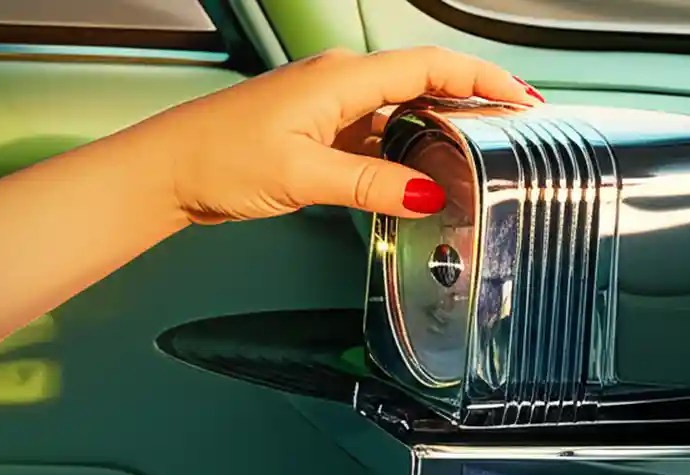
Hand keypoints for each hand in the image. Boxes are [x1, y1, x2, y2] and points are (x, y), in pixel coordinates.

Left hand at [147, 46, 543, 223]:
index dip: (482, 80)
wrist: (168, 170)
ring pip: (403, 110)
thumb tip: (429, 193)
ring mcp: (330, 107)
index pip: (430, 67)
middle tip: (516, 127)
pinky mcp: (319, 131)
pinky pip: (379, 133)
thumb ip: (372, 183)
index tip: (522, 98)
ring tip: (481, 153)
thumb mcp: (304, 176)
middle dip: (474, 100)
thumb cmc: (219, 158)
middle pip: (424, 82)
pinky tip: (423, 174)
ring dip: (443, 127)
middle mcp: (340, 83)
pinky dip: (409, 148)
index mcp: (341, 79)